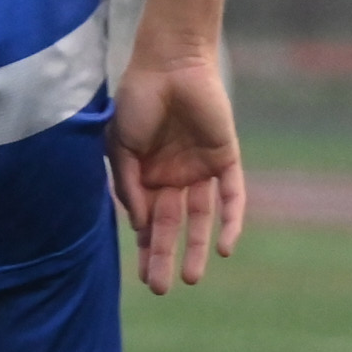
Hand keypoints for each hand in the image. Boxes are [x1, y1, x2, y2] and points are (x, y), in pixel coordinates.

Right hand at [107, 43, 248, 295]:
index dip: (145, 249)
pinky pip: (231, 195)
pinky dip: (230, 221)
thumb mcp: (120, 146)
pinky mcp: (224, 157)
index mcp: (145, 174)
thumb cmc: (137, 99)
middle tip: (160, 289)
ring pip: (201, 217)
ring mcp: (199, 168)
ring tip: (190, 278)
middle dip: (164, 256)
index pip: (147, 221)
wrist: (169, 62)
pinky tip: (225, 248)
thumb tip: (141, 227)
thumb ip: (129, 186)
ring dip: (196, 246)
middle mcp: (173, 176)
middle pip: (171, 225)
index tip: (141, 279)